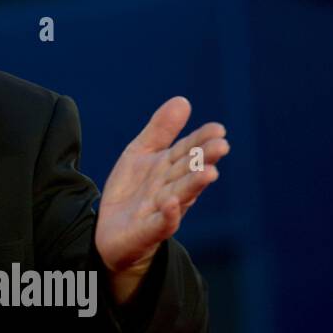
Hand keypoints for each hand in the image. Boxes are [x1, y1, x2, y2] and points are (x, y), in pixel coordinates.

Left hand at [94, 96, 229, 304]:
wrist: (111, 232)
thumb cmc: (133, 191)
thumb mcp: (140, 153)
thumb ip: (160, 130)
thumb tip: (183, 100)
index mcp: (169, 168)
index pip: (187, 151)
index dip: (201, 140)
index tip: (218, 129)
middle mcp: (170, 188)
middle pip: (188, 172)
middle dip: (203, 159)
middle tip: (222, 146)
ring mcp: (161, 211)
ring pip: (180, 196)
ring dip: (194, 185)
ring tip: (209, 173)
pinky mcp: (147, 232)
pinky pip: (160, 224)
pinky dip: (167, 215)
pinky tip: (171, 203)